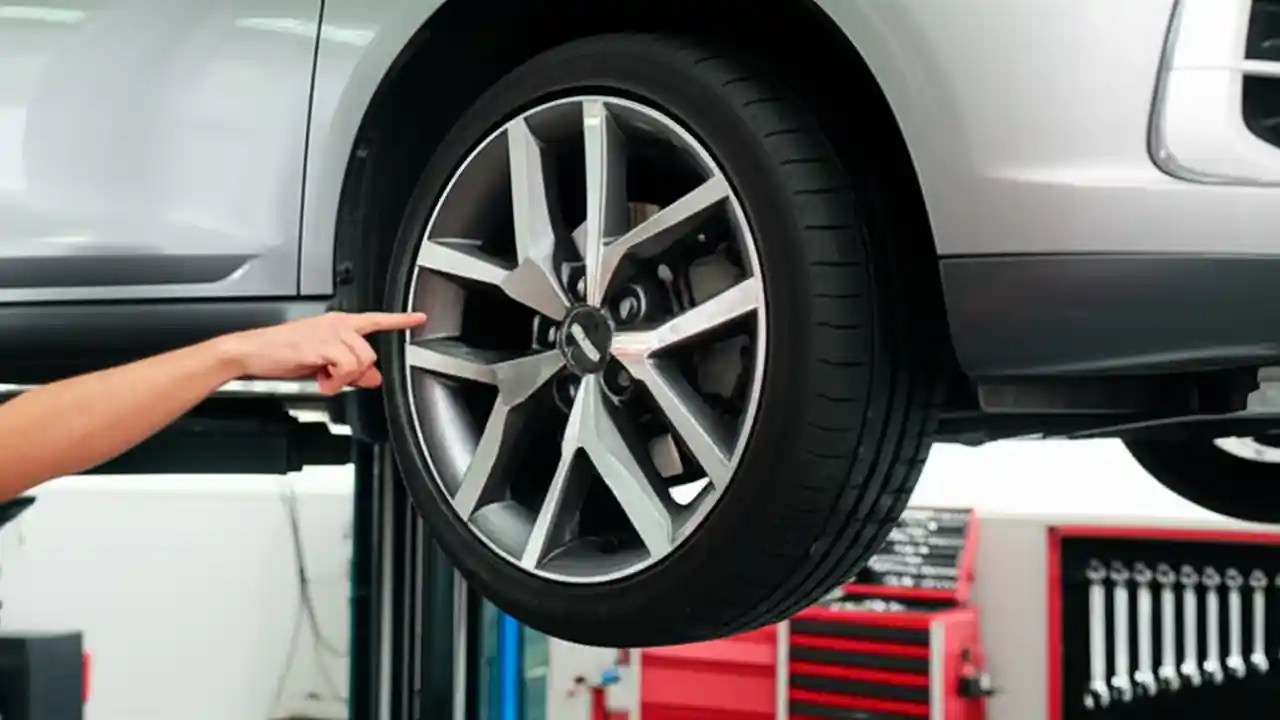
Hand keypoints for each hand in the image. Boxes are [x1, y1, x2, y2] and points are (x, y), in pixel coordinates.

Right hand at [217, 311, 426, 393]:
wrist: (252, 351)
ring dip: (344, 377)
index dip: (400, 320)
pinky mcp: (322, 344)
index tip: (419, 317)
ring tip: (323, 378)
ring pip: (362, 361)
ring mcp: (330, 332)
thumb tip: (374, 377)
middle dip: (356, 372)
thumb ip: (351, 369)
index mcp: (338, 323)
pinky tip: (321, 379)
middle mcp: (338, 324)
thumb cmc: (281, 353)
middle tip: (333, 378)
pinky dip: (335, 381)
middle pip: (371, 353)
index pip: (376, 320)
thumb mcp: (322, 362)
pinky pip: (346, 368)